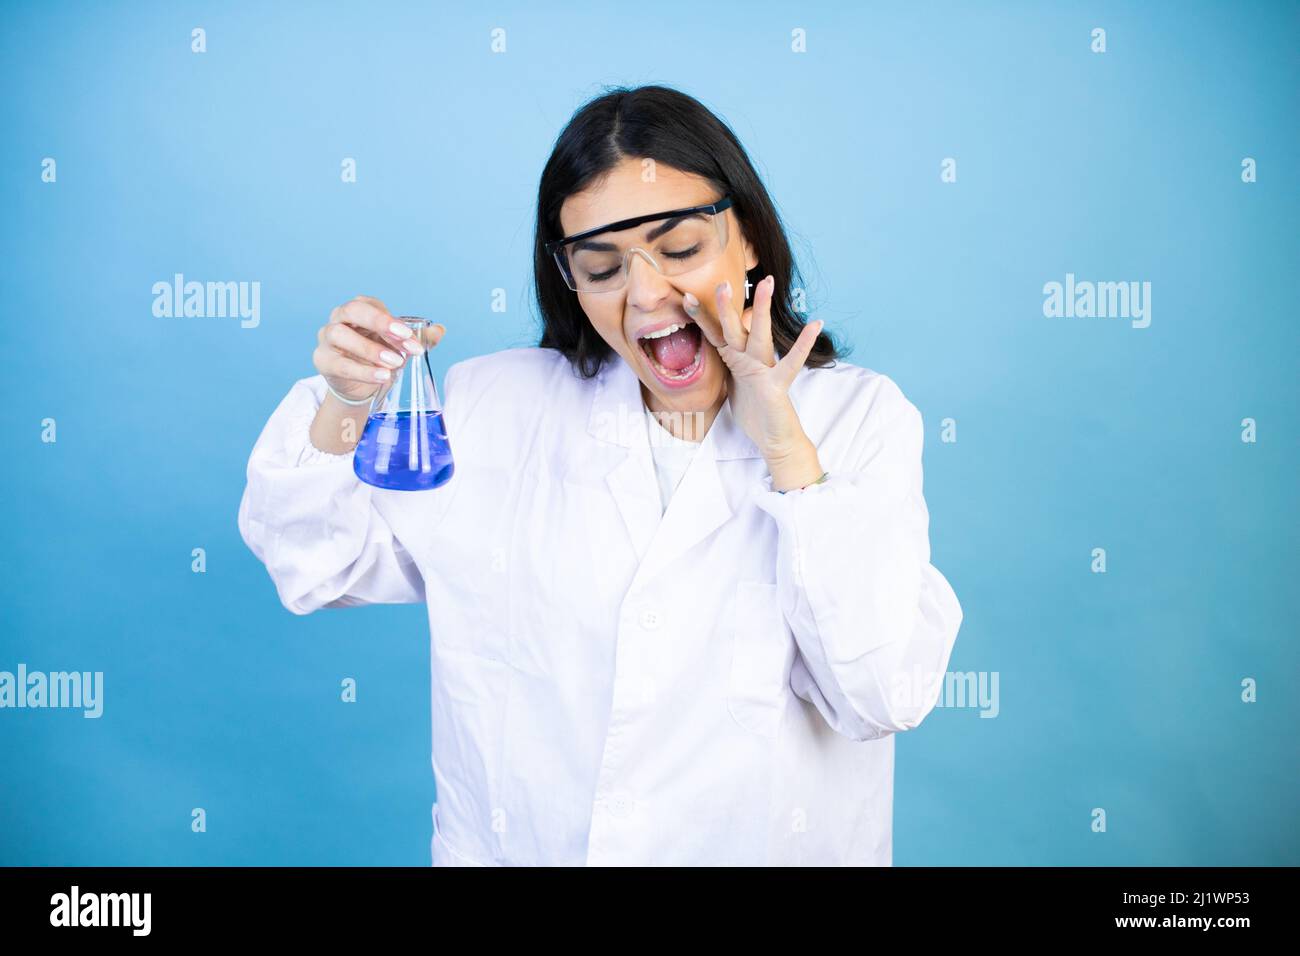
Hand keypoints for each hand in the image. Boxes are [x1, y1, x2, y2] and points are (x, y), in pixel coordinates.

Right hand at [313, 296, 444, 402]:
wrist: (360, 386)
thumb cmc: (379, 358)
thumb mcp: (400, 348)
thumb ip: (420, 339)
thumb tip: (440, 330)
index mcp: (359, 309)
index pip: (373, 307)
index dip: (393, 321)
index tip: (412, 340)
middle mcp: (339, 318)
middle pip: (352, 310)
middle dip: (379, 322)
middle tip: (404, 339)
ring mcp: (327, 338)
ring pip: (341, 335)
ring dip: (370, 349)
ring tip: (395, 363)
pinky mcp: (323, 360)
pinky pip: (340, 364)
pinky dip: (363, 371)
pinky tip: (383, 376)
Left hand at [684, 275, 823, 465]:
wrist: (776, 440)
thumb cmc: (755, 413)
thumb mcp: (734, 385)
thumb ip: (729, 365)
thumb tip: (716, 351)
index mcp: (737, 361)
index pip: (716, 335)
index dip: (702, 317)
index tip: (685, 297)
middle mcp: (751, 360)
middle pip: (735, 328)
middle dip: (726, 305)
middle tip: (719, 278)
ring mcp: (765, 370)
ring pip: (760, 337)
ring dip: (760, 311)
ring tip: (766, 284)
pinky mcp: (777, 385)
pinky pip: (790, 363)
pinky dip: (802, 345)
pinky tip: (816, 324)